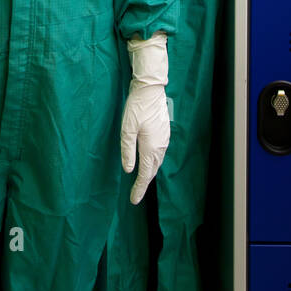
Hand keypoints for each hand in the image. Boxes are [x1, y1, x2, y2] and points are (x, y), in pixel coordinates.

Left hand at [120, 31, 170, 204]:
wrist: (151, 89)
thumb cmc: (136, 107)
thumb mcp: (127, 129)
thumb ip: (127, 151)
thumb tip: (129, 170)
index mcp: (151, 148)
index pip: (145, 174)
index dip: (139, 189)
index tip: (134, 201)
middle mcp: (160, 146)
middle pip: (152, 170)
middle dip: (144, 183)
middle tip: (135, 195)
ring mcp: (164, 139)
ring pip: (156, 162)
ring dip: (149, 173)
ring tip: (140, 182)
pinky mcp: (164, 133)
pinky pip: (158, 154)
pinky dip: (152, 162)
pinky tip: (147, 162)